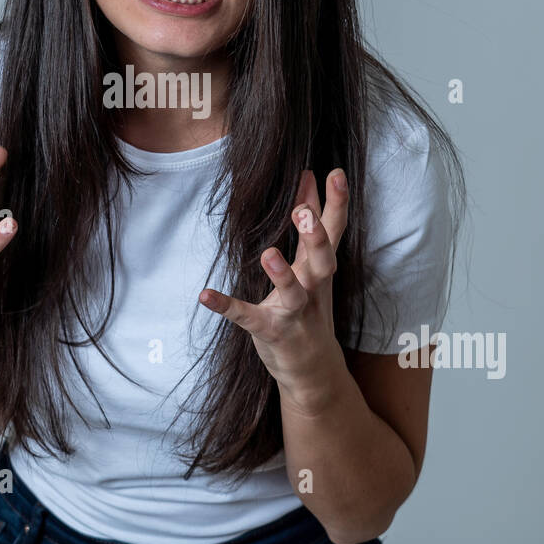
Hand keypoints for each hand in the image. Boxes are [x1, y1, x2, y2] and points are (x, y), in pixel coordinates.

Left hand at [198, 167, 349, 408]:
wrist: (313, 370)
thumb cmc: (311, 306)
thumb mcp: (314, 264)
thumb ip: (313, 221)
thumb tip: (311, 177)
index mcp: (321, 268)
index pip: (334, 232)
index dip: (337, 204)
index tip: (335, 173)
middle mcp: (314, 289)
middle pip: (321, 261)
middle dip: (314, 238)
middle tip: (302, 213)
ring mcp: (294, 312)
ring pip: (293, 292)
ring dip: (281, 275)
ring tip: (268, 254)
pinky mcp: (271, 331)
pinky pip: (248, 318)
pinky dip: (227, 307)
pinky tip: (206, 295)